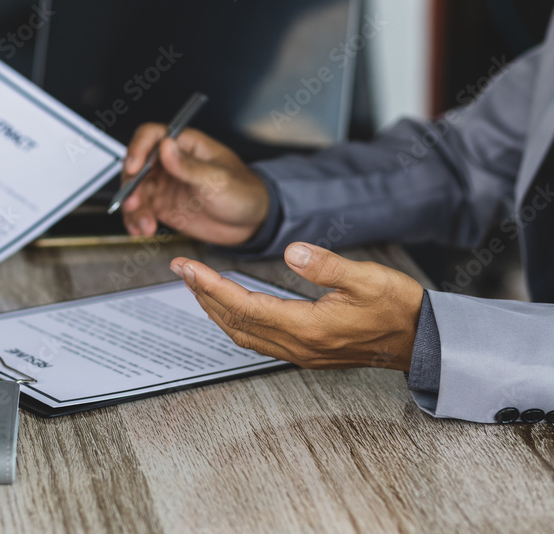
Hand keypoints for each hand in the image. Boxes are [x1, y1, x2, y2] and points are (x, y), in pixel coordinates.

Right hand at [121, 123, 269, 244]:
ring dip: (134, 208)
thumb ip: (189, 165)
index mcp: (185, 145)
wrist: (252, 222)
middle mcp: (171, 162)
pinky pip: (141, 210)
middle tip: (134, 203)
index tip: (134, 168)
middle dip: (131, 185)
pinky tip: (143, 230)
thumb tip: (166, 146)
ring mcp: (165, 184)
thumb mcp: (217, 179)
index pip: (151, 136)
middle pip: (136, 165)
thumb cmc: (243, 192)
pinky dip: (137, 221)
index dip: (138, 149)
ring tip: (144, 225)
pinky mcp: (163, 206)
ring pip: (135, 190)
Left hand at [170, 242, 423, 369]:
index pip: (245, 305)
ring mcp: (301, 353)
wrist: (423, 341)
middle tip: (181, 271)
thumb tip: (293, 251)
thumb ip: (328, 265)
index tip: (188, 268)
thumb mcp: (369, 278)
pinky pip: (258, 340)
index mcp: (308, 328)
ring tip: (197, 285)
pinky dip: (235, 320)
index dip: (211, 286)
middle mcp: (299, 347)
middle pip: (235, 322)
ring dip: (216, 310)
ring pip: (243, 334)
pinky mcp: (306, 353)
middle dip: (203, 296)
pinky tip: (230, 306)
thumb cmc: (399, 309)